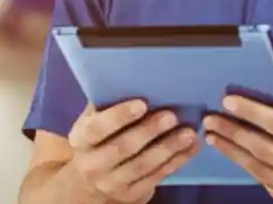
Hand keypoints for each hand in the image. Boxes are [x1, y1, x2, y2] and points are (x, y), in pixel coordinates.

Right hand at [66, 99, 201, 202]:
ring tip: (188, 132)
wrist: (89, 183)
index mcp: (81, 140)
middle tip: (171, 115)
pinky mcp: (132, 195)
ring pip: (143, 165)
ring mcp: (112, 183)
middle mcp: (92, 164)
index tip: (142, 103)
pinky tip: (191, 148)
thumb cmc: (98, 139)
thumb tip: (135, 79)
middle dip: (149, 131)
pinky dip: (176, 162)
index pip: (96, 128)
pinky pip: (157, 177)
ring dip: (168, 148)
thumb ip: (106, 105)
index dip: (119, 116)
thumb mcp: (92, 122)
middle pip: (122, 148)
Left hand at [202, 93, 272, 203]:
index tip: (228, 100)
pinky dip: (244, 166)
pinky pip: (262, 182)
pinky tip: (229, 151)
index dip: (254, 112)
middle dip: (233, 132)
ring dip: (231, 151)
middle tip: (210, 119)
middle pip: (264, 149)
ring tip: (211, 135)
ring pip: (258, 169)